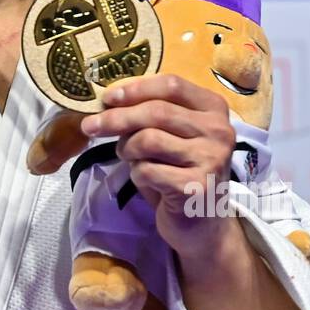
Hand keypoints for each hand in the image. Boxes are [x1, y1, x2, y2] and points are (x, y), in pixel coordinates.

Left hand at [79, 73, 241, 263]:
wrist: (202, 224)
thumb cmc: (181, 171)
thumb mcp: (173, 135)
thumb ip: (152, 112)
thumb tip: (108, 98)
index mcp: (214, 109)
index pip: (171, 84)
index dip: (135, 88)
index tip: (107, 97)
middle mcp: (219, 131)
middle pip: (156, 112)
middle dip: (116, 118)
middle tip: (90, 125)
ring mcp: (211, 160)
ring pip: (148, 140)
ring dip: (127, 149)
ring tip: (128, 157)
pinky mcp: (196, 187)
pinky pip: (147, 170)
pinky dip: (136, 173)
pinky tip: (145, 179)